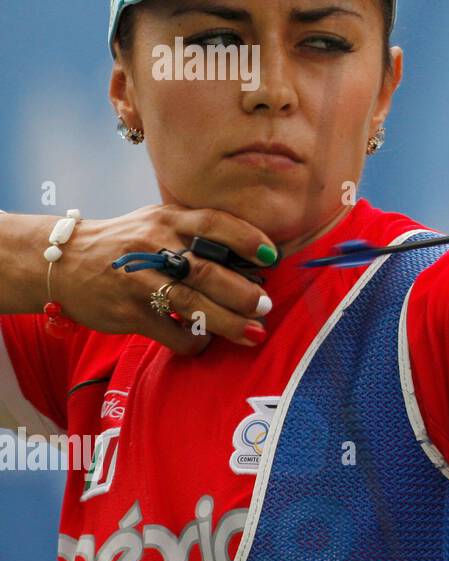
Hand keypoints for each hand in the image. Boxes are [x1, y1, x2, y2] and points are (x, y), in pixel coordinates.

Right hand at [53, 204, 278, 354]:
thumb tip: (254, 257)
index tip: (273, 257)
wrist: (63, 262)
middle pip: (206, 270)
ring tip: (254, 332)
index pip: (214, 223)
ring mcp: (138, 280)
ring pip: (191, 304)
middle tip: (266, 305)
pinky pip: (170, 333)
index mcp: (167, 220)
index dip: (247, 239)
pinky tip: (206, 341)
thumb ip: (197, 232)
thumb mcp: (158, 222)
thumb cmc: (127, 241)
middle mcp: (153, 246)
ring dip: (228, 322)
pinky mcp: (128, 312)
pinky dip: (195, 341)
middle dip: (243, 292)